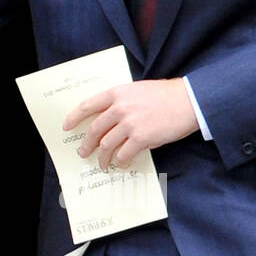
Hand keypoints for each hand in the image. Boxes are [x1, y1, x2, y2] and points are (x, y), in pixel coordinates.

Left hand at [62, 77, 198, 169]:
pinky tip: (121, 164)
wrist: (188, 101)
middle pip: (95, 129)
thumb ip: (121, 101)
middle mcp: (119, 108)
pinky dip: (120, 162)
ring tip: (102, 164)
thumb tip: (108, 119)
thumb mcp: (137, 90)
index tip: (67, 127)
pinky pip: (124, 154)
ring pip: (106, 145)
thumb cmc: (165, 95)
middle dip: (87, 144)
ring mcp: (130, 124)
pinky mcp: (142, 138)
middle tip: (83, 152)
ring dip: (102, 157)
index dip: (74, 118)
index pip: (87, 106)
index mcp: (116, 93)